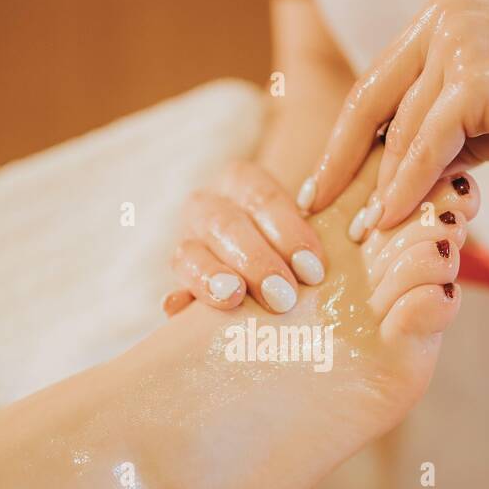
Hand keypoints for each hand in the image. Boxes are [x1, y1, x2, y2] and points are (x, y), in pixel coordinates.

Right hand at [167, 161, 327, 315]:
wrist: (257, 256)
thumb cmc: (288, 244)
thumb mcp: (299, 231)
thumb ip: (303, 240)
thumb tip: (315, 254)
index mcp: (242, 180)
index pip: (264, 199)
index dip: (289, 234)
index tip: (312, 270)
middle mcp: (208, 203)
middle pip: (227, 226)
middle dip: (256, 261)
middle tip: (283, 297)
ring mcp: (185, 239)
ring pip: (191, 253)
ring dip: (213, 277)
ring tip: (234, 297)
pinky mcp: (177, 277)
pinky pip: (173, 288)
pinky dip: (179, 300)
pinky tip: (184, 308)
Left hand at [300, 0, 488, 231]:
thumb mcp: (480, 118)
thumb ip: (433, 136)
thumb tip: (385, 185)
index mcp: (437, 20)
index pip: (374, 85)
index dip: (342, 136)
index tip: (321, 178)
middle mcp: (441, 23)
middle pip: (371, 103)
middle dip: (338, 161)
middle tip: (314, 205)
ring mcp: (459, 45)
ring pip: (401, 131)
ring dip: (378, 186)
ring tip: (361, 228)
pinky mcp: (477, 79)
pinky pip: (427, 145)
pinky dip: (406, 185)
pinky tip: (390, 216)